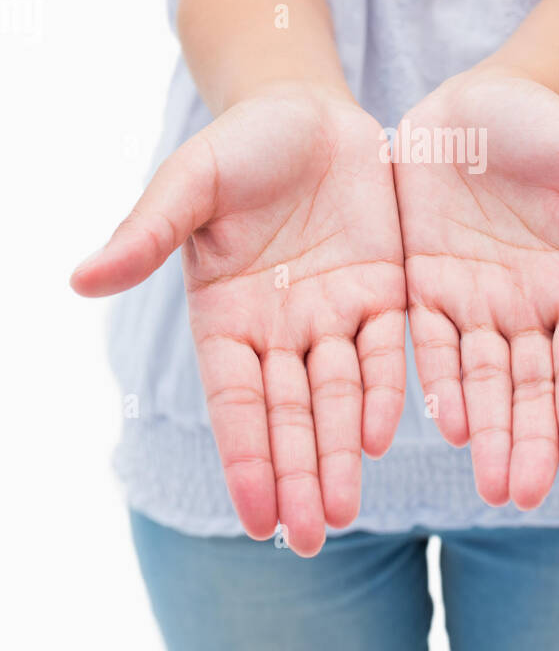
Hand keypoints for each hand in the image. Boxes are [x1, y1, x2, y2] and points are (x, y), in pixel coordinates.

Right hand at [71, 86, 405, 554]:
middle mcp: (280, 329)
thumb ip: (146, 233)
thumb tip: (78, 281)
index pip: (236, 402)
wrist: (308, 108)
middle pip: (290, 415)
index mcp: (227, 316)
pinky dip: (385, 392)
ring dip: (341, 455)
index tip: (256, 518)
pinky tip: (385, 436)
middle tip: (310, 541)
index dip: (246, 457)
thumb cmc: (238, 144)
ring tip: (344, 513)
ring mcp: (334, 313)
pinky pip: (388, 350)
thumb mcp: (190, 183)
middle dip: (298, 476)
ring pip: (339, 398)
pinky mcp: (384, 290)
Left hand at [393, 68, 558, 510]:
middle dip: (530, 443)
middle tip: (521, 497)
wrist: (471, 99)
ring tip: (489, 488)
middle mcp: (527, 308)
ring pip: (480, 380)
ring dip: (487, 432)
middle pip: (530, 389)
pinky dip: (434, 383)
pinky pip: (428, 343)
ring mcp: (475, 300)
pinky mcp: (424, 285)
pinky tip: (441, 424)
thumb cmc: (544, 124)